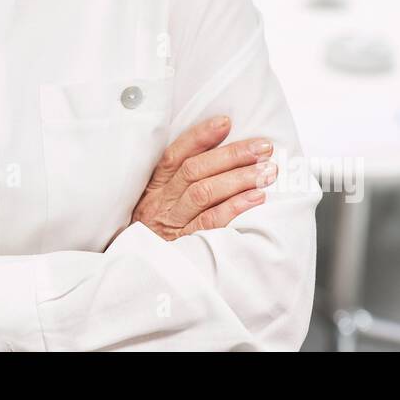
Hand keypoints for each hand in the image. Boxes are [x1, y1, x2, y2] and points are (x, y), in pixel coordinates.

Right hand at [127, 115, 276, 241]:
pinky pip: (210, 222)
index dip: (200, 137)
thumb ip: (178, 183)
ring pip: (204, 193)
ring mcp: (172, 224)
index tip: (225, 122)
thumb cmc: (153, 235)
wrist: (134, 277)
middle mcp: (161, 203)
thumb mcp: (156, 205)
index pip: (175, 155)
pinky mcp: (184, 245)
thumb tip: (216, 154)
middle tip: (262, 148)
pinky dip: (234, 207)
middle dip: (232, 155)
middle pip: (195, 171)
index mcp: (154, 188)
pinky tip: (255, 198)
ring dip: (238, 178)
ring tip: (266, 171)